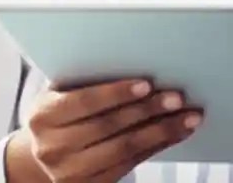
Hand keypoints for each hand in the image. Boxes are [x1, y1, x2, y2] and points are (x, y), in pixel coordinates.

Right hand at [7, 79, 201, 182]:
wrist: (45, 154)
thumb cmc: (64, 111)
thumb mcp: (64, 93)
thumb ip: (90, 80)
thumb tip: (141, 60)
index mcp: (43, 116)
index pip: (84, 101)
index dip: (116, 93)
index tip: (146, 83)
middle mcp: (52, 148)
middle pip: (108, 126)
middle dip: (147, 110)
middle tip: (177, 97)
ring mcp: (69, 173)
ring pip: (124, 149)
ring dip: (162, 131)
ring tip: (189, 117)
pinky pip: (131, 165)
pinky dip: (158, 146)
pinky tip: (177, 133)